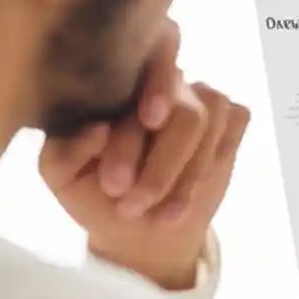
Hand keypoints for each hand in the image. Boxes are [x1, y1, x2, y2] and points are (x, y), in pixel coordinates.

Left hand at [40, 25, 250, 289]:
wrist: (136, 230)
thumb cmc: (91, 193)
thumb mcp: (62, 178)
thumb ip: (67, 153)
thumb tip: (98, 129)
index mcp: (119, 85)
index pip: (144, 68)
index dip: (157, 86)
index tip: (149, 120)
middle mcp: (162, 85)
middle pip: (184, 109)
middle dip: (162, 164)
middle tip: (130, 204)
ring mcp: (199, 98)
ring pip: (212, 117)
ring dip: (189, 173)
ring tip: (160, 214)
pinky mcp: (228, 120)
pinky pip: (237, 120)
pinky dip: (217, 156)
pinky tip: (194, 190)